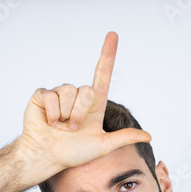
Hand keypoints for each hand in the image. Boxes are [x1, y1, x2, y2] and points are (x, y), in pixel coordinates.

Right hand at [17, 31, 151, 177]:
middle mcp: (77, 96)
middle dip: (80, 112)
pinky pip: (50, 96)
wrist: (47, 156)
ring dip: (66, 114)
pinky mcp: (42, 96)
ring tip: (60, 126)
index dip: (108, 54)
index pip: (102, 74)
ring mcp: (59, 95)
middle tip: (73, 128)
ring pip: (69, 92)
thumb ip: (123, 138)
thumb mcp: (102, 146)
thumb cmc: (73, 153)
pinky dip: (51, 113)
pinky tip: (49, 122)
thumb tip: (148, 136)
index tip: (113, 35)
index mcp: (92, 105)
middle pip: (86, 90)